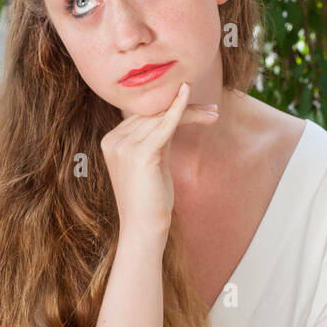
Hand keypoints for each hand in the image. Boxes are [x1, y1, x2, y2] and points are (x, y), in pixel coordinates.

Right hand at [101, 81, 219, 246]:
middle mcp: (113, 140)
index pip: (145, 116)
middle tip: (213, 108)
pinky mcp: (140, 154)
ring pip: (162, 118)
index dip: (173, 108)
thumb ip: (157, 138)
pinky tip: (189, 98)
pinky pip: (164, 126)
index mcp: (112, 141)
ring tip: (214, 114)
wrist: (143, 229)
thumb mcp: (152, 162)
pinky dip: (179, 110)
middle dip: (186, 108)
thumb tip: (175, 114)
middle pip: (154, 115)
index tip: (199, 108)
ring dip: (191, 112)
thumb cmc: (151, 200)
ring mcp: (124, 146)